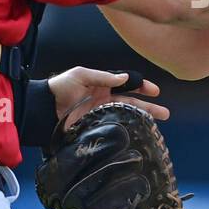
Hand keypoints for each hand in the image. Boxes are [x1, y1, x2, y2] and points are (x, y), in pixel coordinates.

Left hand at [48, 67, 168, 128]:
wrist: (43, 108)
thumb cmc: (60, 87)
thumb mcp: (81, 75)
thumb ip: (102, 77)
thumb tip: (124, 78)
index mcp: (103, 85)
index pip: (127, 84)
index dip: (141, 86)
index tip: (155, 91)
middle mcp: (105, 100)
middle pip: (131, 102)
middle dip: (148, 107)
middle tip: (165, 113)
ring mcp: (101, 114)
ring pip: (126, 116)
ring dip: (141, 119)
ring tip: (157, 125)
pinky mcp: (95, 127)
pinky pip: (114, 128)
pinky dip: (126, 130)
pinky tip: (137, 133)